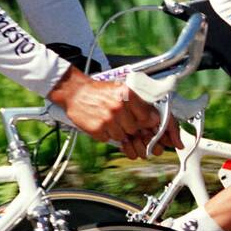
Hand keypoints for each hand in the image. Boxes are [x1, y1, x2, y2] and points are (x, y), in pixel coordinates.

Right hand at [48, 68, 183, 158]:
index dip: (150, 125)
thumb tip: (155, 120)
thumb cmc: (100, 91)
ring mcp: (108, 119)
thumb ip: (139, 104)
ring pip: (122, 136)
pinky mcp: (97, 129)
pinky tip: (100, 122)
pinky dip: (105, 134)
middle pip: (135, 130)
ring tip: (108, 119)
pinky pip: (108, 139)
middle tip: (121, 121)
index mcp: (128, 96)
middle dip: (130, 128)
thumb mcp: (122, 90)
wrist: (75, 91)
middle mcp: (120, 107)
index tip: (149, 127)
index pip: (150, 118)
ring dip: (117, 132)